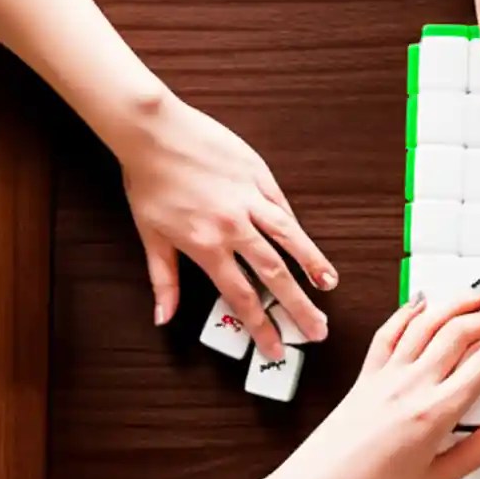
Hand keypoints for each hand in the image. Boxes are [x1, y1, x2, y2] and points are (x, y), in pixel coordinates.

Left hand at [117, 94, 336, 358]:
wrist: (153, 130)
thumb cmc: (149, 180)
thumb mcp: (150, 235)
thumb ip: (163, 281)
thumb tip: (163, 316)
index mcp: (206, 245)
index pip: (242, 297)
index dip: (262, 327)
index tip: (276, 348)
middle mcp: (234, 227)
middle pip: (275, 275)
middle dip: (299, 307)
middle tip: (317, 330)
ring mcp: (250, 200)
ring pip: (291, 239)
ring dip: (313, 265)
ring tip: (330, 286)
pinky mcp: (259, 176)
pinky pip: (283, 208)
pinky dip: (296, 229)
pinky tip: (307, 245)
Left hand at [247, 291, 479, 478]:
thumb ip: (476, 452)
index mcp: (435, 413)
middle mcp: (411, 386)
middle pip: (457, 334)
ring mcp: (385, 376)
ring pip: (426, 323)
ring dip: (455, 305)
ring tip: (476, 297)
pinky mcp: (364, 376)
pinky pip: (389, 333)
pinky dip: (408, 312)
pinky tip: (421, 303)